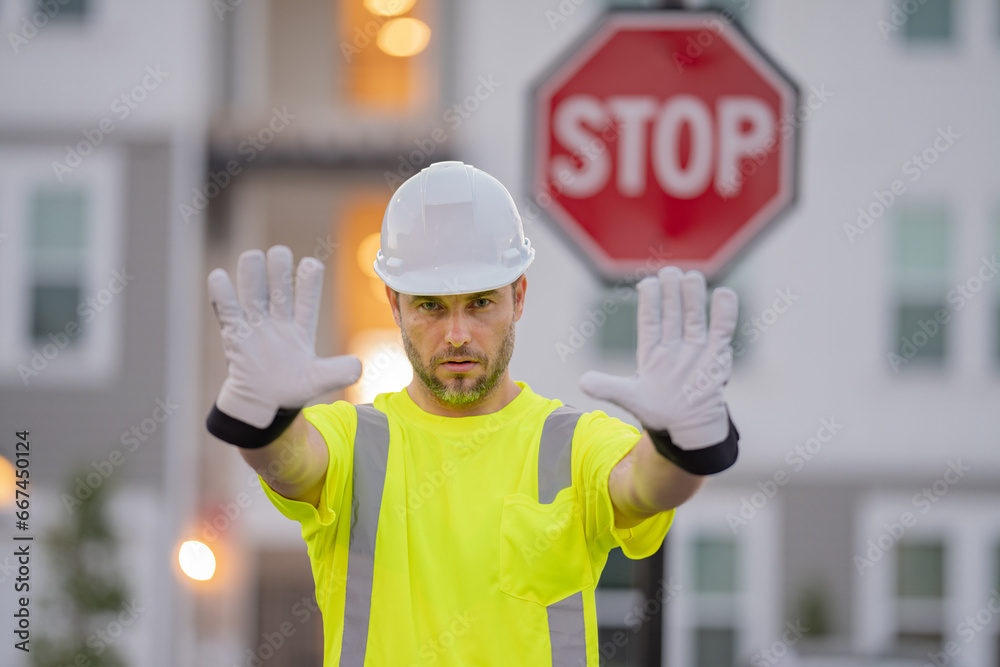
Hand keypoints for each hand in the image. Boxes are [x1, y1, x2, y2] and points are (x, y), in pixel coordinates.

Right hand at [208, 246, 361, 428]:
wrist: (262, 403)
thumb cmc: (291, 388)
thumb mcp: (317, 381)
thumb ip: (338, 373)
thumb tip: (358, 367)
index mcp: (302, 328)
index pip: (307, 301)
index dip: (309, 283)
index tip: (311, 264)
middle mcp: (279, 320)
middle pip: (279, 290)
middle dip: (279, 270)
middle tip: (279, 253)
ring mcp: (256, 325)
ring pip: (253, 294)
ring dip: (251, 276)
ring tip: (251, 256)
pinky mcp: (235, 333)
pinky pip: (227, 311)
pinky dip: (222, 295)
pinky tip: (218, 277)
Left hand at [580, 267, 737, 448]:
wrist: (688, 427)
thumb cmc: (658, 410)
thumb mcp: (630, 398)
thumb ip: (608, 387)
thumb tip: (582, 382)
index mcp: (650, 352)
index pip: (649, 321)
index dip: (649, 302)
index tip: (647, 283)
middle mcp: (673, 346)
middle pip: (672, 313)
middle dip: (671, 292)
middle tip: (671, 271)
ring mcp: (695, 349)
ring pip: (694, 317)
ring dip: (693, 298)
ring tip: (692, 276)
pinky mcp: (716, 356)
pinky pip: (721, 331)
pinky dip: (724, 314)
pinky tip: (724, 293)